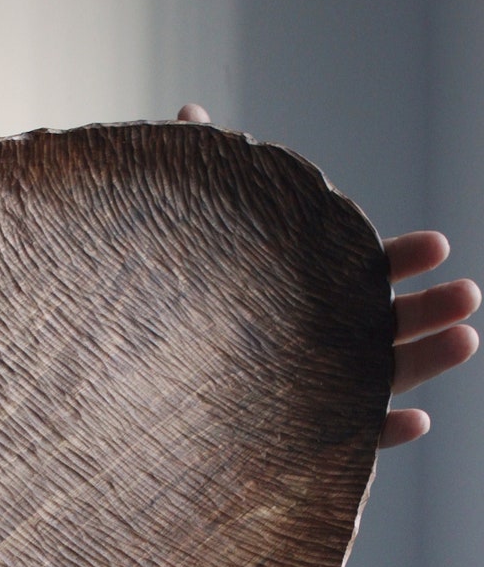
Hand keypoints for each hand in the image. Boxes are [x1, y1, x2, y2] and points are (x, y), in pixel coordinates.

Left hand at [175, 105, 480, 447]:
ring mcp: (301, 400)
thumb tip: (190, 116)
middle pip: (379, 327)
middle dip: (428, 309)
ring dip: (425, 361)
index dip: (399, 260)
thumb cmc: (146, 317)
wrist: (117, 396)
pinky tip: (416, 422)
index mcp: (290, 299)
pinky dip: (382, 436)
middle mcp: (303, 347)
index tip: (437, 246)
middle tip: (468, 293)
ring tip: (465, 339)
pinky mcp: (286, 449)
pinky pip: (345, 447)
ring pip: (376, 384)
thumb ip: (187, 182)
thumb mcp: (167, 245)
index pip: (356, 274)